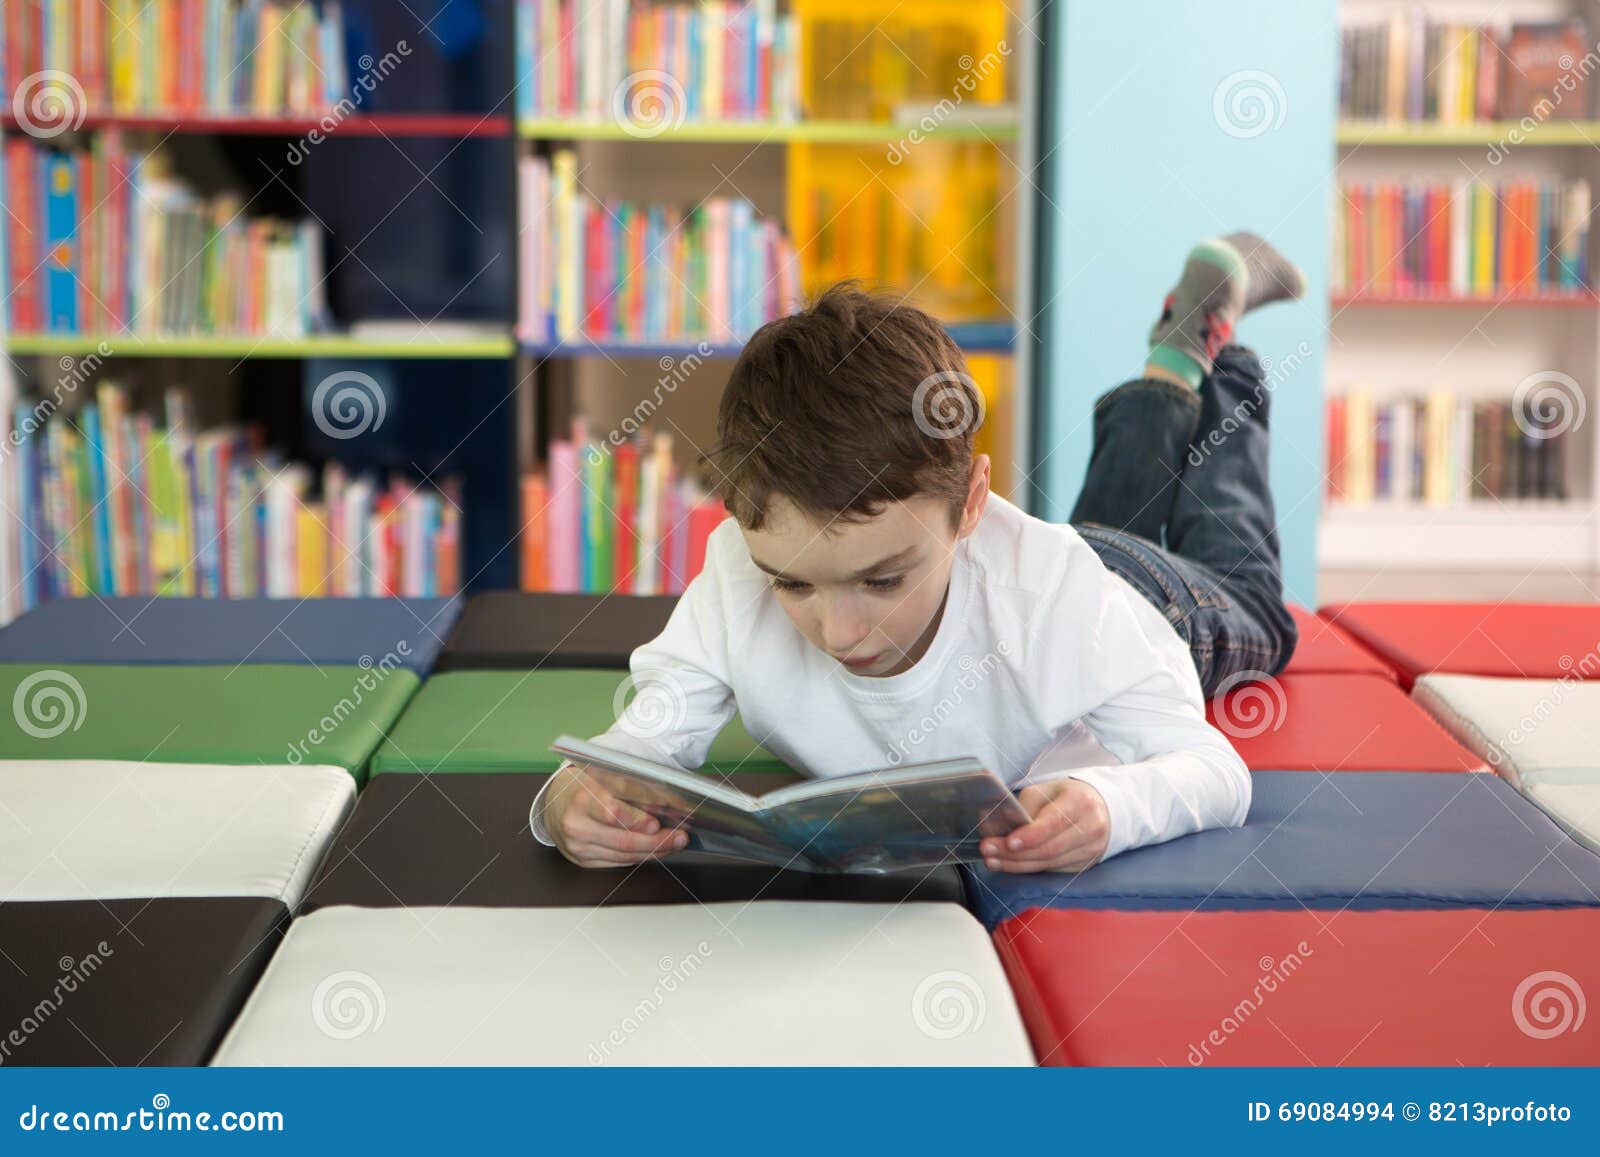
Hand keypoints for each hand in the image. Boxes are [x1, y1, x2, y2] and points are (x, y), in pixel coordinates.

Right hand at [542, 761, 689, 867]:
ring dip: (653, 850)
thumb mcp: (602, 776)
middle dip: (656, 840)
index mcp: (581, 798)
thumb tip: (665, 802)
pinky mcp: (583, 861)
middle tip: (679, 836)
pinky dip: (639, 857)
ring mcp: (578, 847)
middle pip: (623, 839)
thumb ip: (629, 788)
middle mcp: (576, 825)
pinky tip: (655, 850)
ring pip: (624, 854)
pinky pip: (618, 862)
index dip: (640, 819)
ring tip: (674, 843)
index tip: (662, 820)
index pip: (615, 812)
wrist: (556, 805)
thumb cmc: (584, 787)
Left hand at [980, 778, 1109, 872]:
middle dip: (1015, 853)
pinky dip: (1028, 868)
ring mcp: (1090, 850)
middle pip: (1049, 848)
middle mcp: (1090, 828)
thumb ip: (1024, 807)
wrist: (1101, 808)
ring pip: (1049, 863)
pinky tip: (1010, 865)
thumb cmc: (1065, 797)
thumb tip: (998, 826)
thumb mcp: (1045, 791)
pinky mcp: (1084, 864)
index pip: (1054, 823)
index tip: (1009, 842)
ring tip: (992, 860)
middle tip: (988, 851)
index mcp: (1080, 802)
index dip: (1031, 836)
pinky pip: (1052, 869)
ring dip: (1017, 864)